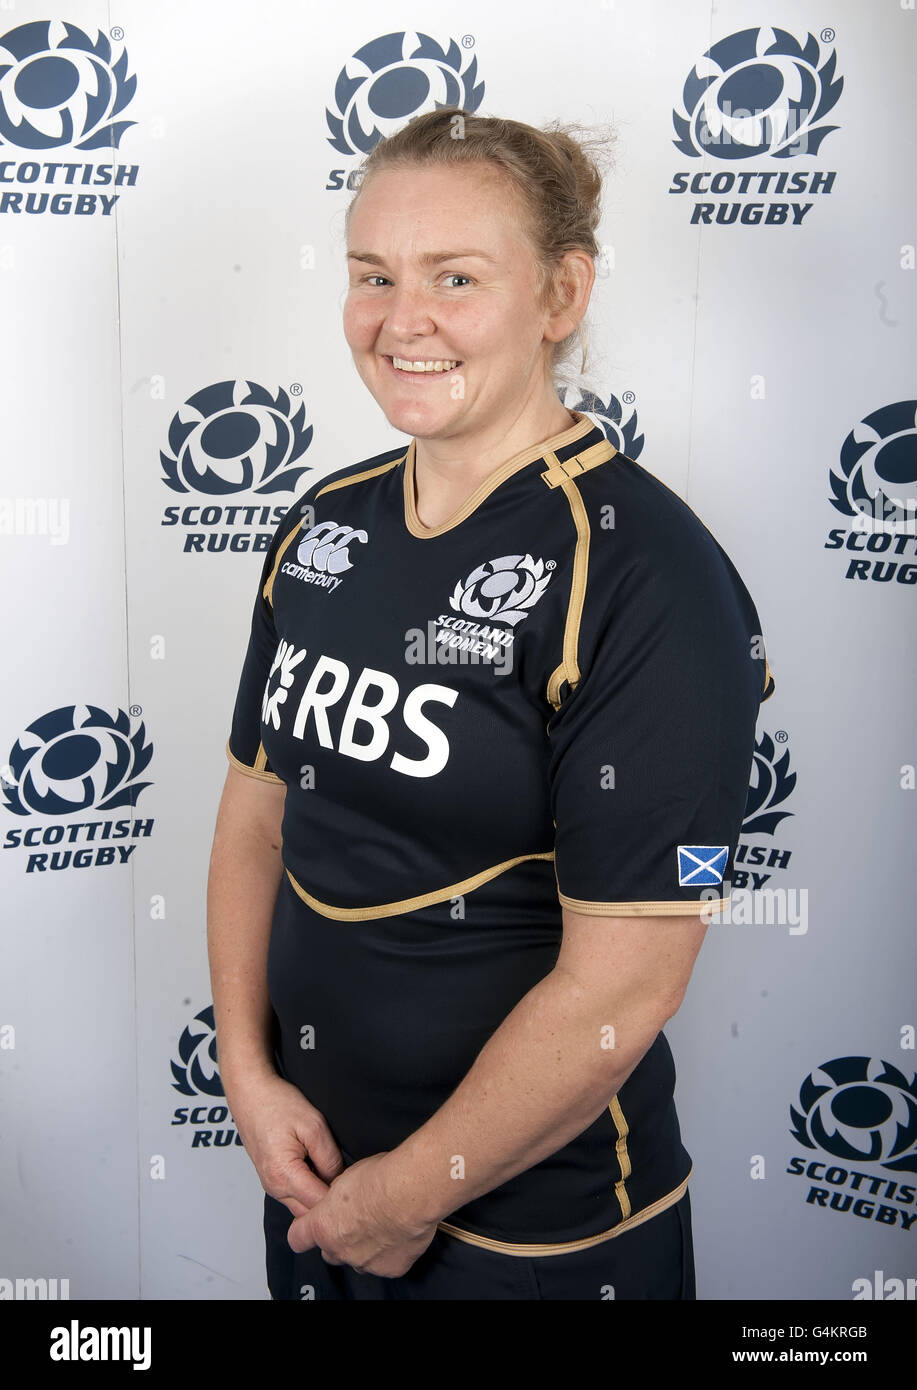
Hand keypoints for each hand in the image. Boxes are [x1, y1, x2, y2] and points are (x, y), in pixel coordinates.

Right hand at [225, 1068, 344, 1218]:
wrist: (250, 1092)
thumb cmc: (277, 1104)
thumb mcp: (313, 1126)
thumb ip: (329, 1158)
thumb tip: (338, 1179)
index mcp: (284, 1175)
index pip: (319, 1203)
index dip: (340, 1196)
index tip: (354, 1185)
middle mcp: (274, 1187)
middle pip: (310, 1211)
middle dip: (330, 1202)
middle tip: (348, 1181)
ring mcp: (270, 1185)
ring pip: (302, 1205)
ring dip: (318, 1195)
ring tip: (332, 1171)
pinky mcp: (271, 1179)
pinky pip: (294, 1194)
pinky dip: (308, 1188)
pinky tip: (319, 1169)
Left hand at [287, 1152, 439, 1277]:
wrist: (410, 1191)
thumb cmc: (380, 1179)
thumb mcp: (345, 1176)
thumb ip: (335, 1196)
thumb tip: (339, 1197)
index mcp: (323, 1226)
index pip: (297, 1238)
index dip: (303, 1231)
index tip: (309, 1225)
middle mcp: (341, 1249)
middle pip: (330, 1252)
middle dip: (338, 1238)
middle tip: (355, 1219)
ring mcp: (365, 1262)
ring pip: (358, 1259)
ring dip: (365, 1246)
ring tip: (382, 1223)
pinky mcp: (391, 1268)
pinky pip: (386, 1263)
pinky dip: (390, 1251)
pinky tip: (398, 1231)